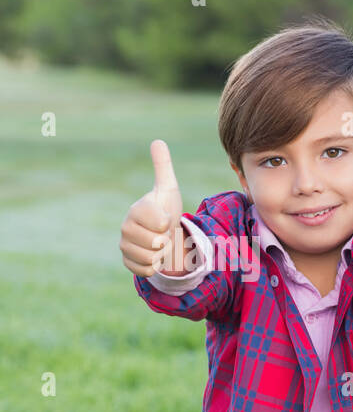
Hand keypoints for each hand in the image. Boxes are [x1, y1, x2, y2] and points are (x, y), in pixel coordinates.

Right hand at [120, 139, 185, 276]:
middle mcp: (126, 227)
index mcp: (136, 210)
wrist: (165, 233)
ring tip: (160, 244)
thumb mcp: (169, 188)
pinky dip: (155, 266)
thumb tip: (157, 141)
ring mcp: (125, 245)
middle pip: (155, 243)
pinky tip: (154, 256)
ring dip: (162, 254)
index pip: (159, 221)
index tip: (166, 218)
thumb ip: (163, 167)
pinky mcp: (128, 262)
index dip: (168, 223)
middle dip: (167, 240)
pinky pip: (145, 270)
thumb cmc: (166, 208)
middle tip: (164, 233)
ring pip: (151, 258)